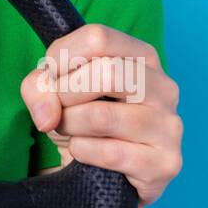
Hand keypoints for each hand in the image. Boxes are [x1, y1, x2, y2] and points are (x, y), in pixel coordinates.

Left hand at [19, 22, 181, 205]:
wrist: (103, 169)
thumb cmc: (83, 118)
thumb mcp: (55, 91)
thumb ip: (39, 87)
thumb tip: (47, 114)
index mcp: (143, 56)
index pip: (98, 37)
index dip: (61, 57)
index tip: (52, 76)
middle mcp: (163, 87)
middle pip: (106, 72)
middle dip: (65, 92)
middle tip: (57, 108)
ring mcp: (169, 126)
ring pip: (102, 116)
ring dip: (70, 125)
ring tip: (69, 130)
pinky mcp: (165, 162)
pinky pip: (109, 153)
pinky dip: (82, 152)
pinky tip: (83, 152)